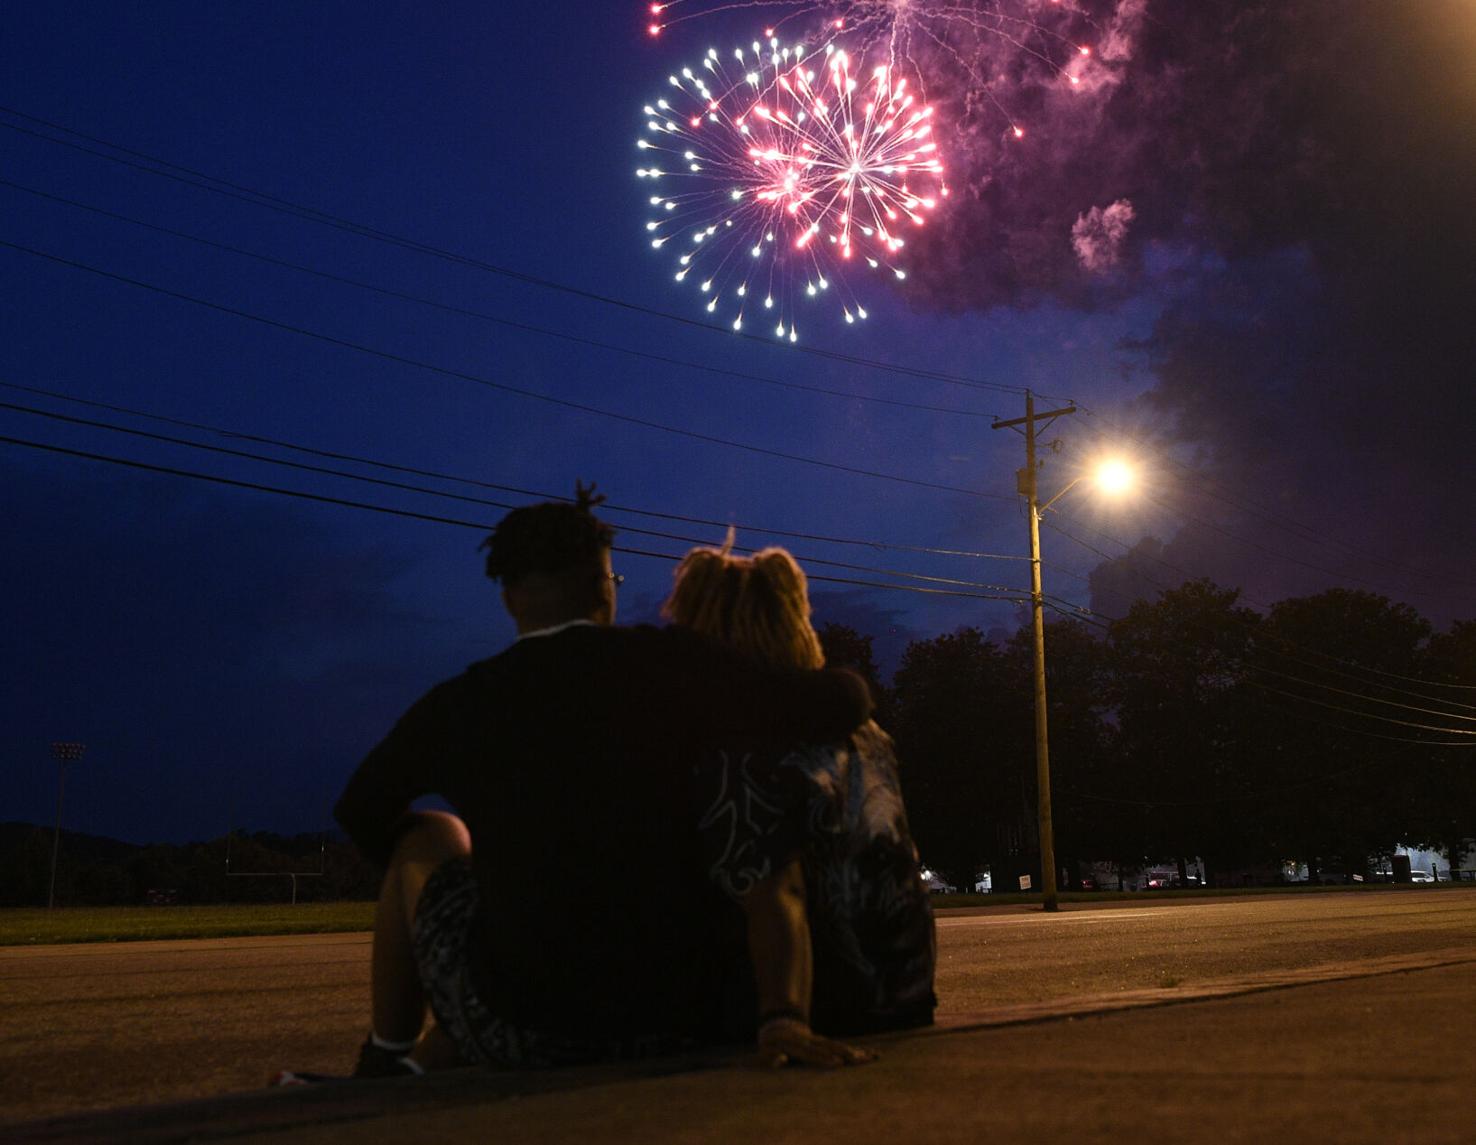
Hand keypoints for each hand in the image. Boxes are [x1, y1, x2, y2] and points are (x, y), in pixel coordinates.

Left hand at [754, 1017, 876, 1069]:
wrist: (780, 1025)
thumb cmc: (770, 1045)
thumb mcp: (765, 1051)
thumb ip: (771, 1056)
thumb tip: (782, 1059)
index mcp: (798, 1046)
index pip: (812, 1053)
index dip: (825, 1058)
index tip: (837, 1064)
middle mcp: (813, 1042)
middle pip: (832, 1048)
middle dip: (847, 1055)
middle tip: (861, 1059)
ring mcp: (821, 1042)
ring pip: (841, 1047)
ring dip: (857, 1052)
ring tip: (872, 1057)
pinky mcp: (827, 1045)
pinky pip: (843, 1048)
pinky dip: (858, 1052)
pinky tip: (872, 1055)